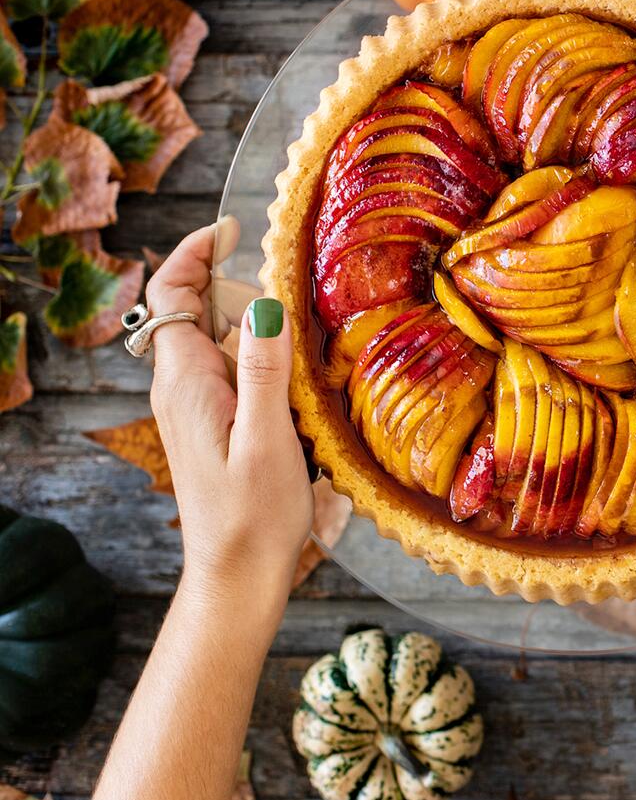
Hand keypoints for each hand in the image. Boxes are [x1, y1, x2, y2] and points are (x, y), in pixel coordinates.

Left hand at [146, 222, 313, 596]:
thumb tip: (263, 301)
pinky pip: (227, 363)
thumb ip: (264, 367)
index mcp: (185, 380)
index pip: (171, 292)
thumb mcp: (268, 437)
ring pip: (213, 333)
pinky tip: (293, 358)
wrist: (238, 572)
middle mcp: (180, 385)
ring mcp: (194, 403)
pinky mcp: (212, 420)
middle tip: (291, 270)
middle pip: (194, 305)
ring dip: (248, 311)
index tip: (233, 227)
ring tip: (301, 309)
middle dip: (234, 276)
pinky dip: (255, 344)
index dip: (195, 250)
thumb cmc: (254, 513)